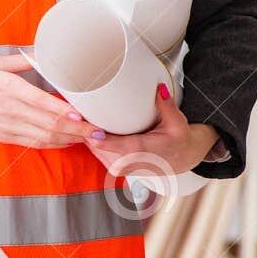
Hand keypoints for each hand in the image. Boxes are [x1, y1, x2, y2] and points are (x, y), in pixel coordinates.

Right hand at [0, 54, 100, 150]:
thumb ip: (21, 61)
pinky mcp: (5, 137)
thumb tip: (45, 53)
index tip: (84, 115)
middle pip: (50, 124)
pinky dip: (54, 143)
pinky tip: (68, 140)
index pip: (43, 103)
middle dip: (78, 130)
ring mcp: (8, 127)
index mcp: (8, 88)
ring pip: (45, 137)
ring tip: (91, 138)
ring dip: (71, 139)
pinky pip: (35, 143)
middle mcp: (10, 110)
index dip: (66, 112)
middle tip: (100, 131)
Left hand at [86, 83, 218, 176]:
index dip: (90, 131)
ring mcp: (118, 168)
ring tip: (80, 115)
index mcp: (138, 151)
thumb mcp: (177, 122)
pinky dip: (91, 140)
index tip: (80, 116)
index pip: (106, 143)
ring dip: (85, 133)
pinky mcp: (114, 168)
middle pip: (93, 144)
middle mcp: (125, 163)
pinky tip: (90, 127)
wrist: (181, 159)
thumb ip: (166, 105)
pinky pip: (96, 152)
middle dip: (84, 128)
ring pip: (92, 148)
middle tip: (76, 108)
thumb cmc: (178, 141)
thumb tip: (159, 88)